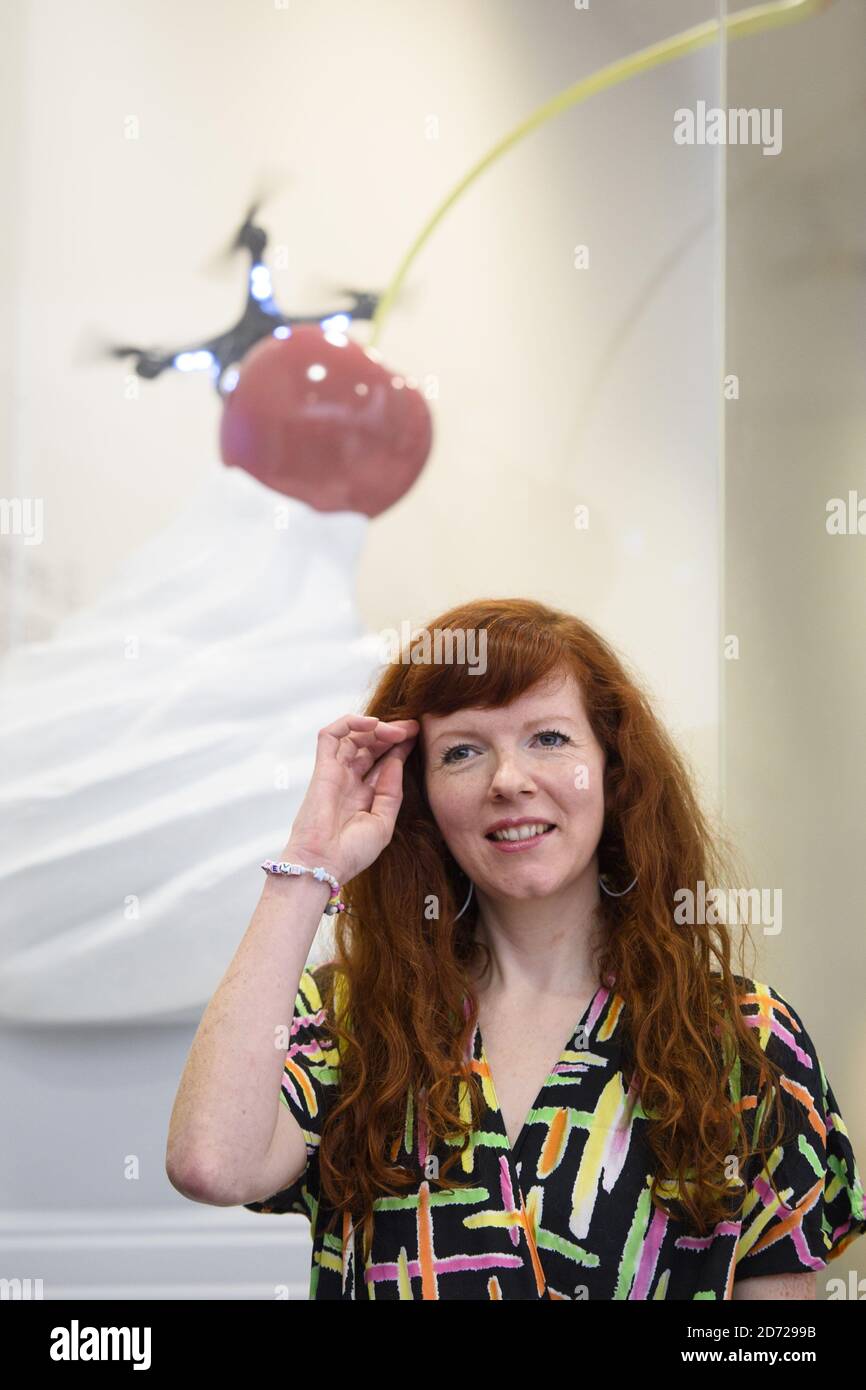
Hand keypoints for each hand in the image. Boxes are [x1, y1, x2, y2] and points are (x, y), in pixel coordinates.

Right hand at [281, 712, 419, 885]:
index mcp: (363, 795)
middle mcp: (349, 781)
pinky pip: (329, 735)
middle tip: (412, 727)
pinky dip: (348, 723)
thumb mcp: (383, 822)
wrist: (324, 865)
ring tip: (395, 731)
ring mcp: (335, 773)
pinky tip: (371, 724)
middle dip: (391, 733)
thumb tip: (396, 761)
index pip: (382, 761)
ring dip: (375, 727)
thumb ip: (391, 791)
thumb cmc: (351, 853)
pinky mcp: (321, 768)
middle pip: (370, 745)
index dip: (399, 746)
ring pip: (352, 736)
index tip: (418, 736)